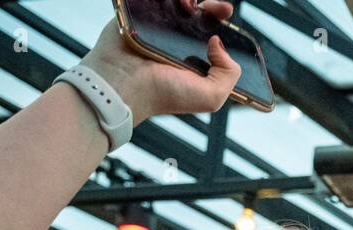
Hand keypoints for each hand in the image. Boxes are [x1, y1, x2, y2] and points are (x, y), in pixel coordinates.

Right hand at [81, 1, 241, 121]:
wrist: (124, 83)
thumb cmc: (163, 94)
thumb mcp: (211, 96)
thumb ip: (228, 74)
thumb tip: (218, 43)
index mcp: (194, 60)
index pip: (214, 36)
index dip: (221, 23)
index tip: (226, 15)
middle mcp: (177, 43)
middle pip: (199, 15)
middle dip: (210, 7)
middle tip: (213, 8)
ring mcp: (158, 27)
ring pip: (177, 5)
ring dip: (188, 0)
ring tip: (188, 5)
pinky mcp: (139, 15)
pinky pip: (155, 0)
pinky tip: (175, 2)